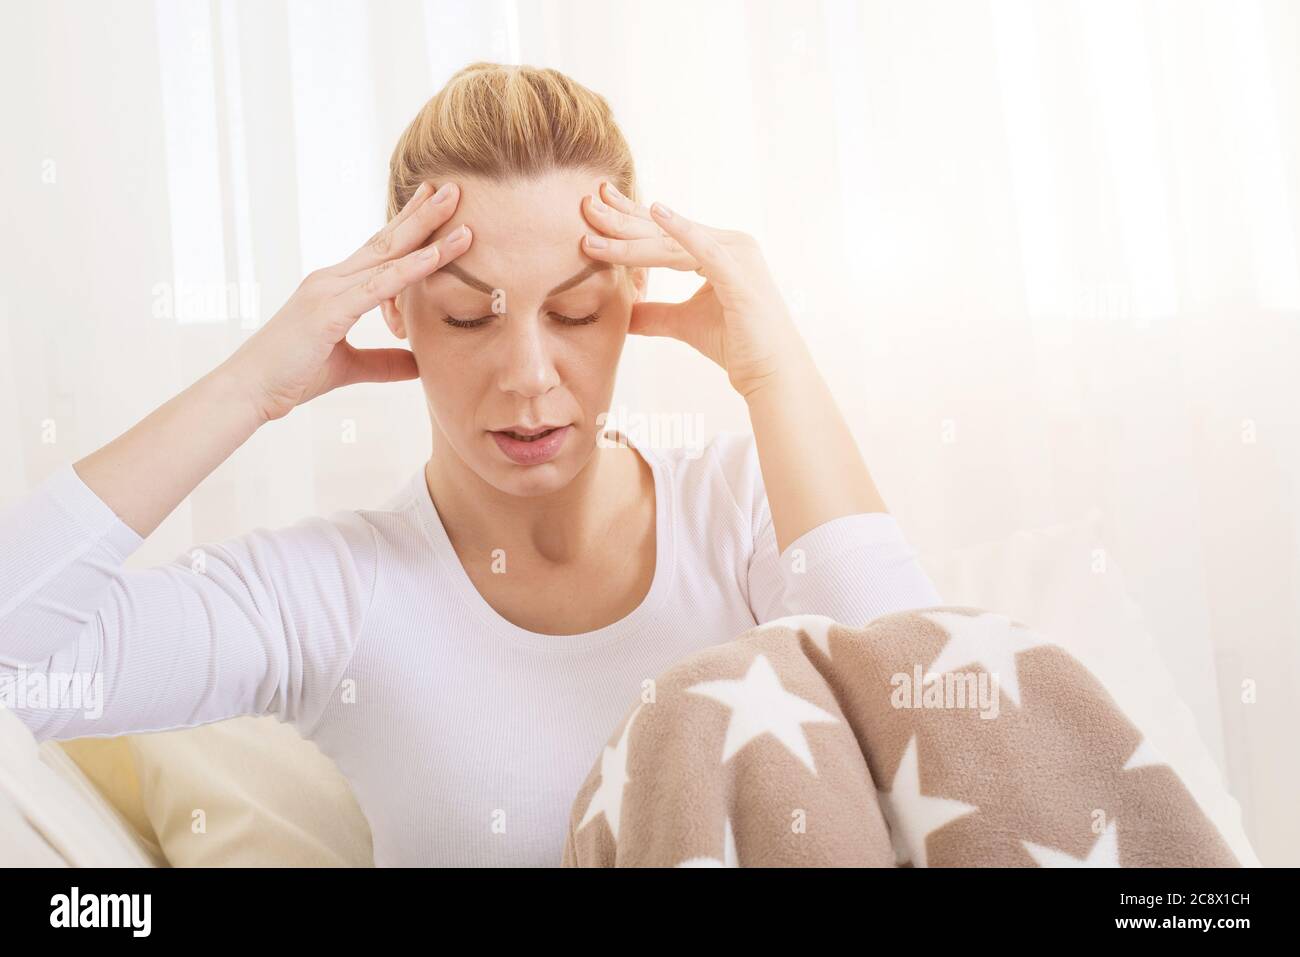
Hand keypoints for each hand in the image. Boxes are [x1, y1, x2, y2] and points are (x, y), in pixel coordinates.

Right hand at [222, 181, 472, 422]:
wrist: (249, 390)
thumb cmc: (291, 377)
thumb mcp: (348, 368)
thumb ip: (383, 363)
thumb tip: (419, 364)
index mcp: (334, 288)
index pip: (378, 250)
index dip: (407, 225)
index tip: (433, 201)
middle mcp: (331, 280)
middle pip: (386, 240)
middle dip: (422, 213)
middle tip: (454, 188)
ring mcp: (328, 291)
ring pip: (388, 255)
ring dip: (426, 230)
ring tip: (456, 204)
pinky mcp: (328, 311)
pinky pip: (378, 286)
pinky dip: (409, 269)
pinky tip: (436, 255)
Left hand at [580, 182, 809, 397]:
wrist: (771, 373)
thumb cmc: (736, 346)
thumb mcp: (684, 324)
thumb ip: (655, 314)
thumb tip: (623, 314)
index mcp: (720, 250)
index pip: (666, 232)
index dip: (630, 219)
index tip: (595, 206)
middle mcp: (731, 244)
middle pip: (666, 230)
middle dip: (623, 218)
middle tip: (586, 203)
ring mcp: (738, 256)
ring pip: (674, 243)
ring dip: (632, 234)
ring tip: (598, 221)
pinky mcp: (740, 275)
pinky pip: (705, 250)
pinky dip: (681, 231)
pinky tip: (657, 212)